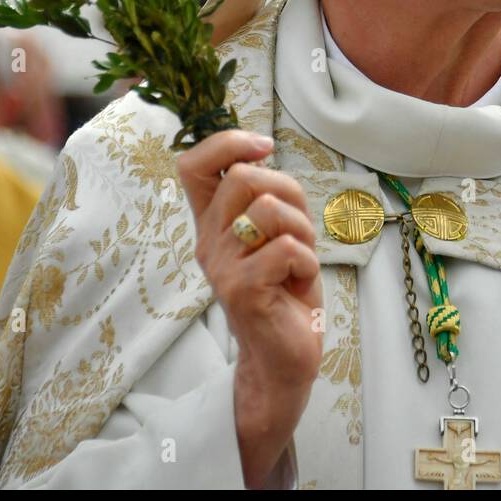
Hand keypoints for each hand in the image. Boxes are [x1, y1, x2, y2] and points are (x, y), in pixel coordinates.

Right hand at [177, 130, 322, 487]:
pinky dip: (308, 261)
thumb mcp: (276, 232)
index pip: (192, 164)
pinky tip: (299, 283)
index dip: (227, 142)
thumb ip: (266, 195)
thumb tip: (261, 152)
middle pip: (242, 177)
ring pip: (268, 209)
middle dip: (289, 193)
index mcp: (213, 223)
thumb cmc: (285, 289)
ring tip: (298, 260)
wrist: (284, 358)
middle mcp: (208, 241)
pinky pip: (286, 247)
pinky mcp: (241, 289)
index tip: (263, 148)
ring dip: (302, 230)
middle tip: (297, 231)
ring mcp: (221, 266)